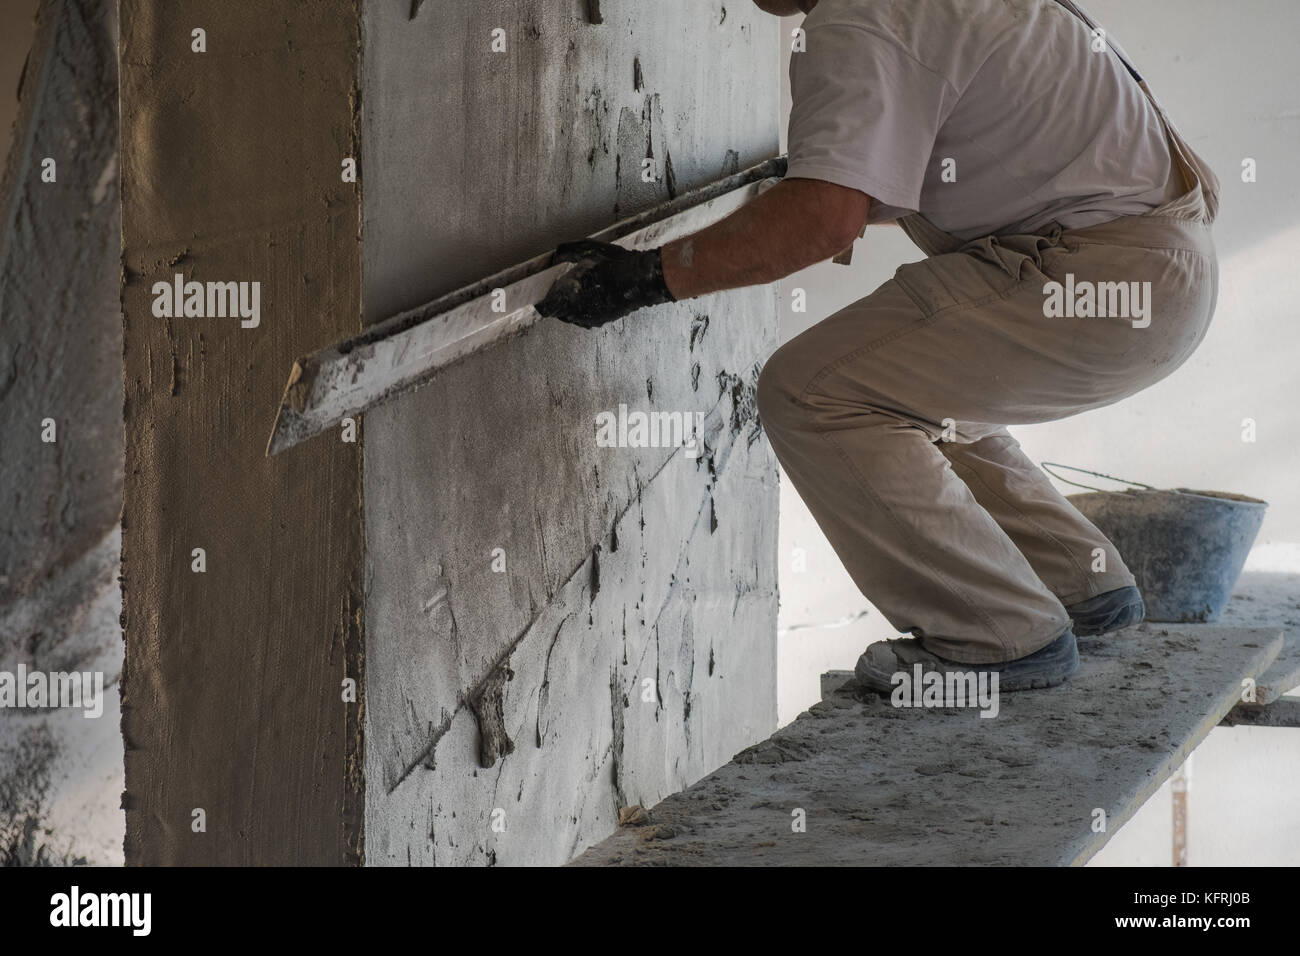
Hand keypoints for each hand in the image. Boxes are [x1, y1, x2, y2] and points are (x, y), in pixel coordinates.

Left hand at [536, 239, 674, 328]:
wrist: (641, 279)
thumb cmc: (616, 265)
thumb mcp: (589, 249)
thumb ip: (567, 251)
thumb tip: (556, 254)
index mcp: (571, 298)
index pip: (547, 308)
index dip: (541, 303)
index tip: (538, 299)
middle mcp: (580, 313)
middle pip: (559, 313)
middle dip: (557, 302)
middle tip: (559, 289)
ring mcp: (592, 319)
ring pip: (573, 316)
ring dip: (571, 306)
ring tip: (577, 291)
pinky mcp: (603, 320)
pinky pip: (586, 317)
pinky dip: (584, 308)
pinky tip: (592, 295)